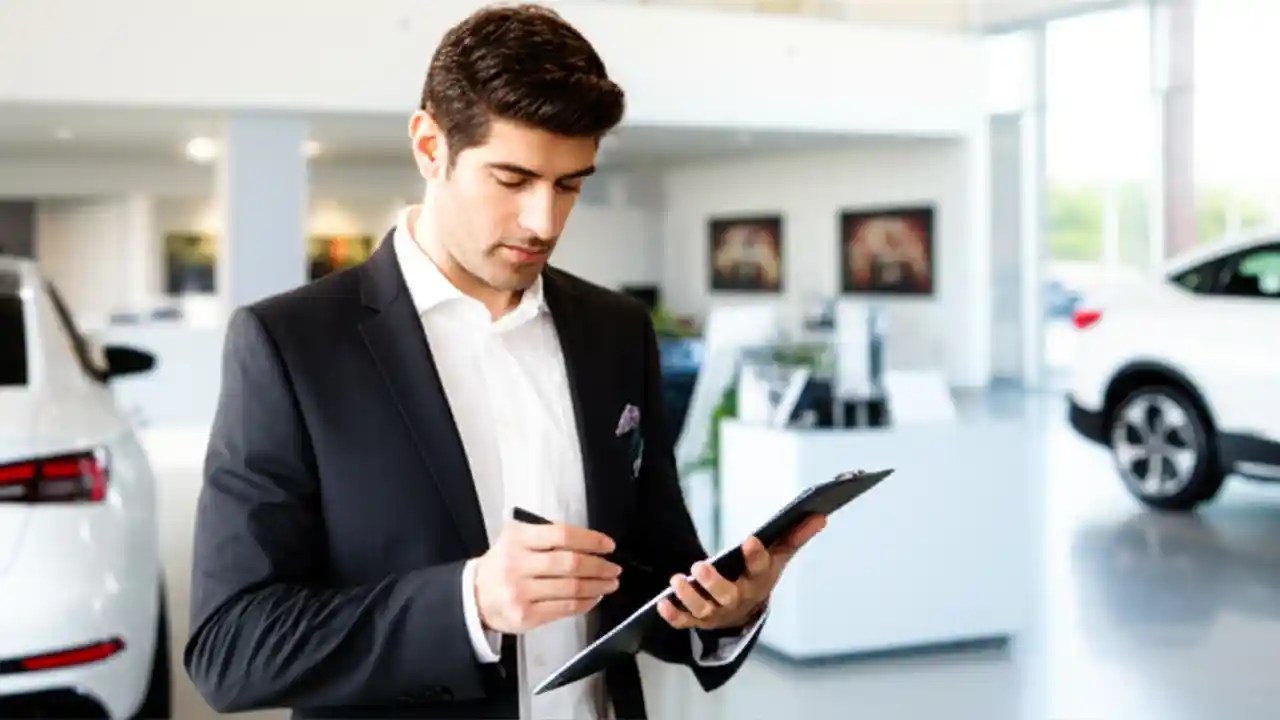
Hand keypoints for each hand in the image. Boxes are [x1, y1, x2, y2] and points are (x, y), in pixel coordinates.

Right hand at [473, 519, 621, 634]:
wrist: (474, 597)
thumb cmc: (502, 565)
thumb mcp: (515, 540)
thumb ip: (546, 537)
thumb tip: (589, 543)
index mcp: (517, 539)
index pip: (562, 535)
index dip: (590, 540)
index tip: (607, 545)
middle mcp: (517, 565)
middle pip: (571, 564)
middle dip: (599, 566)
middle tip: (614, 567)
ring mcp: (521, 592)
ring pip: (571, 588)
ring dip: (597, 586)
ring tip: (609, 583)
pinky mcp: (526, 616)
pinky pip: (564, 608)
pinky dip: (585, 603)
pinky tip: (594, 597)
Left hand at [657, 514, 825, 630]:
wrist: (746, 613)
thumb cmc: (759, 577)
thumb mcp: (779, 557)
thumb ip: (795, 537)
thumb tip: (820, 515)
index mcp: (758, 581)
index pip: (760, 568)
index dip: (756, 555)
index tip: (750, 540)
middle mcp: (738, 599)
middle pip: (727, 595)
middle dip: (713, 583)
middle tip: (700, 566)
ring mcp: (717, 612)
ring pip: (703, 610)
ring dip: (689, 597)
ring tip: (677, 580)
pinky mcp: (698, 619)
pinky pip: (684, 621)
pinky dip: (673, 615)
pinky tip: (662, 603)